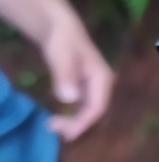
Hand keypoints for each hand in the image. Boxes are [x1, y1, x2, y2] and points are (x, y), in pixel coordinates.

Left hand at [42, 9, 113, 140]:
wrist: (62, 29)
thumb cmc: (63, 41)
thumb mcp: (62, 56)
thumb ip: (65, 76)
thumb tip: (69, 99)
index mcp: (103, 80)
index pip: (97, 108)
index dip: (82, 123)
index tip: (65, 131)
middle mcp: (103, 87)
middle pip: (96, 114)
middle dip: (78, 126)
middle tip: (54, 128)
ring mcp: (95, 89)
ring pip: (90, 114)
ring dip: (75, 123)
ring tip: (53, 126)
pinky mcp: (87, 90)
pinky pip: (83, 110)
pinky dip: (73, 117)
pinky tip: (58, 119)